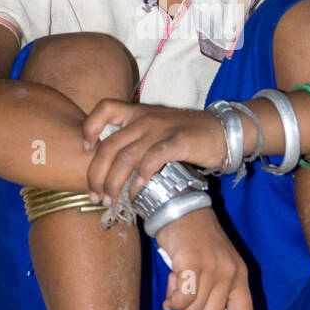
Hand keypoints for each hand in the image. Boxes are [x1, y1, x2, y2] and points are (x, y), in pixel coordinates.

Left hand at [80, 99, 226, 204]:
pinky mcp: (178, 142)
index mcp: (138, 113)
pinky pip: (151, 161)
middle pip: (109, 145)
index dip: (89, 127)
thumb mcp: (157, 129)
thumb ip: (136, 140)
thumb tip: (112, 169)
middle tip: (95, 196)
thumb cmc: (187, 135)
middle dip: (96, 174)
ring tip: (109, 200)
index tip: (85, 149)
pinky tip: (136, 193)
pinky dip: (140, 179)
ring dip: (113, 183)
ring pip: (125, 157)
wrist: (223, 130)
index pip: (104, 108)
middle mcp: (145, 119)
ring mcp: (161, 129)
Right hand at [155, 208, 253, 309]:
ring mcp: (213, 268)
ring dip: (180, 305)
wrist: (182, 211)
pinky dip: (172, 301)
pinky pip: (182, 300)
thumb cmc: (197, 241)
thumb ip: (216, 293)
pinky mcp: (192, 264)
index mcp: (241, 276)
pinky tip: (169, 293)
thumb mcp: (217, 266)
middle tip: (185, 298)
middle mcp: (231, 274)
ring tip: (177, 285)